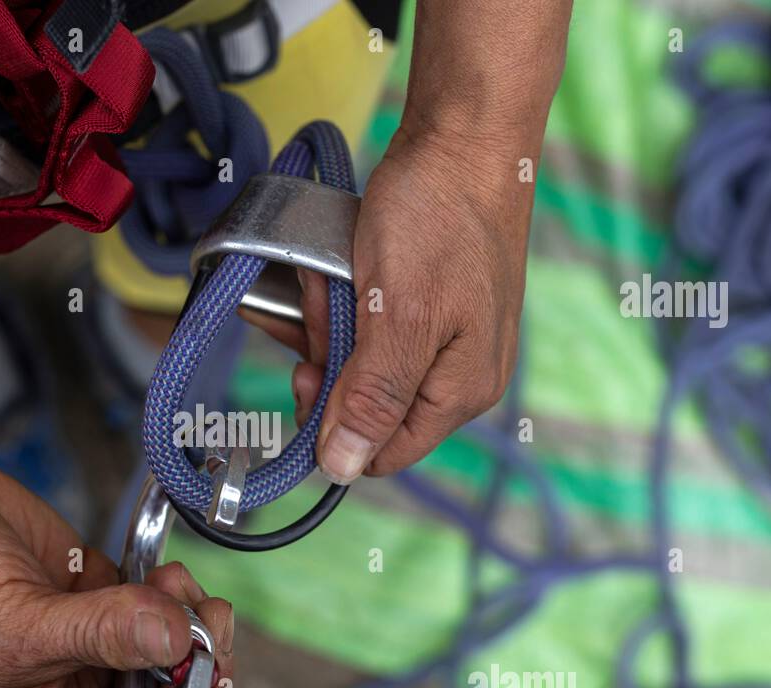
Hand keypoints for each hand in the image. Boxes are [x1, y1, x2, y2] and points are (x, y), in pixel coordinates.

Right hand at [0, 444, 233, 687]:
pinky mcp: (98, 589)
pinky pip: (158, 603)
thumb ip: (99, 633)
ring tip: (184, 596)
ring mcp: (86, 639)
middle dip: (194, 677)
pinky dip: (176, 592)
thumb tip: (176, 638)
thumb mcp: (13, 625)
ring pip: (167, 652)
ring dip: (192, 627)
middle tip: (211, 642)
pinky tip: (169, 576)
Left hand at [243, 126, 530, 480]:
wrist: (463, 136)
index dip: (333, 425)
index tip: (306, 372)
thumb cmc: (439, 219)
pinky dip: (345, 302)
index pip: (381, 452)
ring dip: (332, 324)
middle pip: (367, 406)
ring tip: (331, 277)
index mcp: (461, 392)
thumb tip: (343, 469)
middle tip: (322, 304)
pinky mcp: (429, 306)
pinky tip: (338, 271)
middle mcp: (459, 375)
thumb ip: (372, 397)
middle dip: (331, 358)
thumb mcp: (397, 316)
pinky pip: (371, 326)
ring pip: (362, 363)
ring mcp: (446, 338)